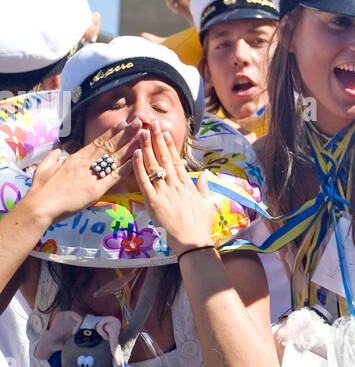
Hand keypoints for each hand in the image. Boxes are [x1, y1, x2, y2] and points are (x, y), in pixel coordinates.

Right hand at [25, 119, 144, 222]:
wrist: (40, 205)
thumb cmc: (41, 189)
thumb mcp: (44, 167)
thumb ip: (53, 156)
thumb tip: (58, 147)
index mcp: (75, 158)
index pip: (97, 142)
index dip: (111, 133)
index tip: (122, 124)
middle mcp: (86, 164)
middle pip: (110, 146)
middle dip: (126, 134)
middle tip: (139, 122)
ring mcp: (92, 175)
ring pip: (115, 157)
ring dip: (130, 146)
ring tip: (142, 135)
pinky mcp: (96, 189)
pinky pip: (115, 176)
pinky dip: (127, 167)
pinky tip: (137, 159)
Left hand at [133, 123, 216, 254]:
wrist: (193, 242)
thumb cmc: (200, 226)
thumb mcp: (207, 204)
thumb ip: (204, 187)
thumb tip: (204, 174)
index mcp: (187, 185)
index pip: (176, 160)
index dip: (170, 145)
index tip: (165, 133)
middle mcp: (175, 185)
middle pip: (164, 157)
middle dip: (157, 139)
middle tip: (151, 124)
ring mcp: (164, 192)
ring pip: (154, 165)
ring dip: (147, 147)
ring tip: (141, 132)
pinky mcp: (153, 202)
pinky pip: (144, 181)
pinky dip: (139, 166)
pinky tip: (135, 153)